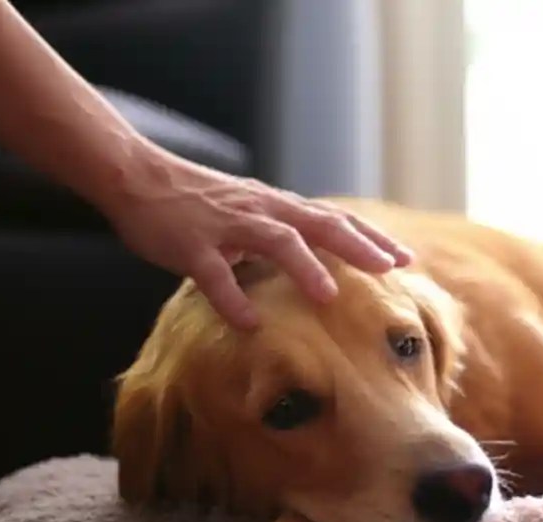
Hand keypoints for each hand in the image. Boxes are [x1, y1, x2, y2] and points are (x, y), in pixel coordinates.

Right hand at [102, 148, 413, 329]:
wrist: (137, 177)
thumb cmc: (197, 202)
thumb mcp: (251, 214)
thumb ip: (283, 234)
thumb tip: (319, 264)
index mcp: (277, 206)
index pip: (335, 218)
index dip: (371, 237)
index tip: (406, 258)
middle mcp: (260, 210)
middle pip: (318, 224)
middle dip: (357, 246)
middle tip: (390, 268)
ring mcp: (226, 226)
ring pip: (274, 241)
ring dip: (304, 267)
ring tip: (330, 295)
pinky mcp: (190, 244)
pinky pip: (213, 274)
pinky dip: (231, 298)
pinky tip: (248, 323)